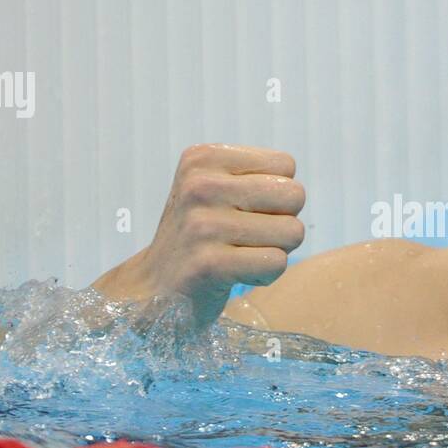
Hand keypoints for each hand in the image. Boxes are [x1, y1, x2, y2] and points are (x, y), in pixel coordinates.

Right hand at [93, 144, 305, 323]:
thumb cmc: (198, 237)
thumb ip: (256, 177)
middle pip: (294, 195)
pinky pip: (276, 263)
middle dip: (284, 221)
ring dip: (276, 250)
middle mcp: (199, 185)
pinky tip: (237, 274)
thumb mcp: (214, 188)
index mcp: (203, 159)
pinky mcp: (209, 263)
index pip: (285, 165)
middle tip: (250, 236)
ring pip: (292, 231)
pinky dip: (266, 275)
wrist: (152, 288)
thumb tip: (295, 192)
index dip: (275, 194)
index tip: (244, 211)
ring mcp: (202, 225)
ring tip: (241, 255)